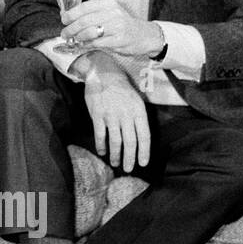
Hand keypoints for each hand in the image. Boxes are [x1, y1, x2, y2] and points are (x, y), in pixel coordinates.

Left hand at [61, 0, 163, 56]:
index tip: (64, 20)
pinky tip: (84, 45)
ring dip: (78, 38)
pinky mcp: (119, 40)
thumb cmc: (122, 23)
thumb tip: (66, 16)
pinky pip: (97, 43)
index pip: (84, 7)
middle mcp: (113, 13)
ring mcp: (117, 27)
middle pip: (84, 21)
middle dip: (71, 29)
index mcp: (108, 3)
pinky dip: (87, 45)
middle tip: (65, 34)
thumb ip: (90, 13)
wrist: (144, 35)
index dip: (71, 15)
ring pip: (89, 32)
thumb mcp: (108, 12)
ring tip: (74, 40)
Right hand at [75, 54, 150, 171]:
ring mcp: (111, 115)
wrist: (103, 74)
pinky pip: (101, 135)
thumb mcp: (136, 101)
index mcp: (139, 112)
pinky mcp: (98, 115)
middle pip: (130, 142)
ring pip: (116, 141)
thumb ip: (138, 118)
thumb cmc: (122, 89)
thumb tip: (140, 139)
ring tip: (115, 163)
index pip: (144, 136)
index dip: (144, 152)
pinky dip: (101, 145)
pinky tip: (102, 152)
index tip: (143, 163)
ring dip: (116, 155)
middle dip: (130, 158)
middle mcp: (127, 115)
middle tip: (128, 169)